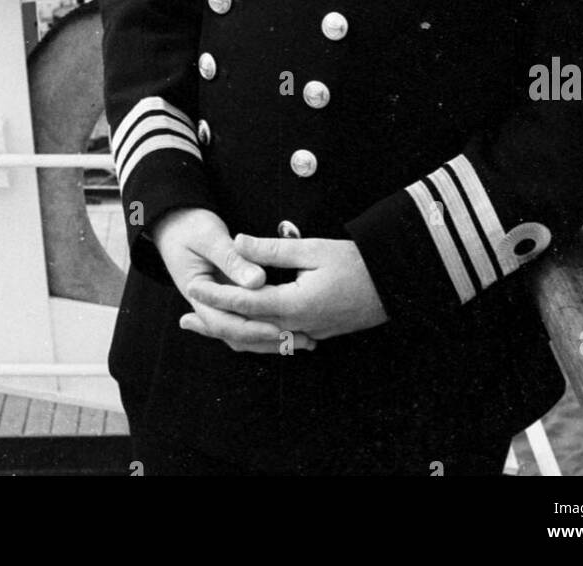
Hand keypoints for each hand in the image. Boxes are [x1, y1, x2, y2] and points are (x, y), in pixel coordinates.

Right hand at [152, 208, 316, 353]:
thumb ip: (232, 259)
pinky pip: (246, 317)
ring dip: (271, 339)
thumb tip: (258, 281)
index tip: (277, 329)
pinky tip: (289, 329)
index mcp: (197, 292)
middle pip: (236, 333)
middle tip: (303, 341)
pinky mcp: (227, 297)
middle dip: (269, 340)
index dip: (251, 328)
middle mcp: (206, 304)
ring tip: (304, 341)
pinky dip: (266, 324)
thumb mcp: (210, 237)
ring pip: (242, 330)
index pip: (223, 321)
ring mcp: (217, 302)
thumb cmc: (189, 225)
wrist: (174, 221)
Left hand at [185, 234, 387, 341]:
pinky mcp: (316, 332)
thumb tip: (239, 241)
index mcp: (293, 304)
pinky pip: (277, 340)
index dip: (216, 295)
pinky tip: (248, 329)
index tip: (193, 288)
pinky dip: (256, 336)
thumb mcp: (312, 248)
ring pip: (261, 339)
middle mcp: (297, 325)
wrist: (394, 283)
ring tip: (207, 326)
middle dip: (215, 322)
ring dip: (232, 332)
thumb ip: (272, 249)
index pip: (244, 302)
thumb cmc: (356, 263)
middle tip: (187, 317)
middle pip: (246, 329)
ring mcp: (307, 333)